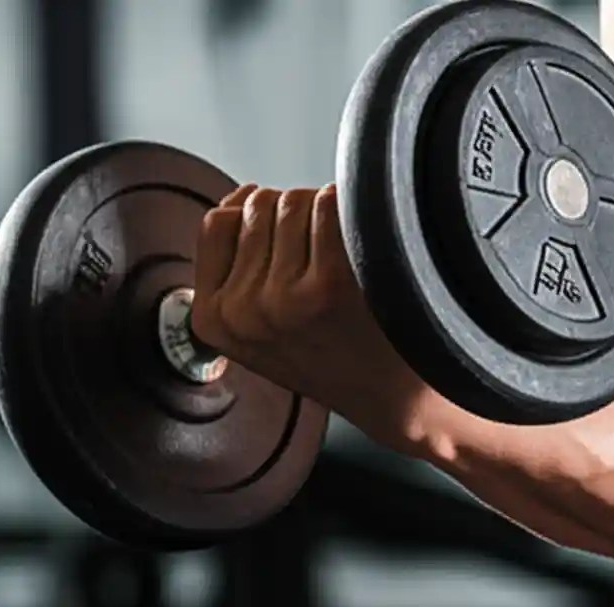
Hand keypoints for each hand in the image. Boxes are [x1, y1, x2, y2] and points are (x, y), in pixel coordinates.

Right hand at [189, 183, 427, 445]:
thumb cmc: (339, 357)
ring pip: (295, 201)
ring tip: (346, 257)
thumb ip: (237, 272)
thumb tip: (236, 203)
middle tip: (325, 254)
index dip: (253, 211)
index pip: (217, 222)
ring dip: (325, 212)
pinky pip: (329, 206)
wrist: (398, 398)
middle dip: (294, 213)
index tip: (283, 227)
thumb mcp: (263, 331)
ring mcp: (282, 296)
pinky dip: (352, 213)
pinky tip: (364, 249)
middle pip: (259, 206)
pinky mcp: (328, 282)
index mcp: (215, 320)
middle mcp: (242, 310)